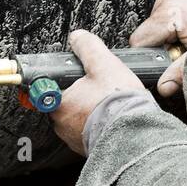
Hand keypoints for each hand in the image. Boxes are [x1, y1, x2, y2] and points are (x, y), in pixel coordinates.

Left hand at [49, 30, 143, 155]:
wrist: (137, 133)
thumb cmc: (118, 102)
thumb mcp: (103, 64)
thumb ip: (87, 46)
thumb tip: (77, 37)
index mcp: (59, 103)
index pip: (50, 88)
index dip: (63, 80)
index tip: (74, 80)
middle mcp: (62, 124)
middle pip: (65, 103)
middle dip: (80, 95)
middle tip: (98, 89)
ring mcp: (74, 139)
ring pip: (77, 119)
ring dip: (89, 111)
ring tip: (108, 104)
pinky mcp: (88, 149)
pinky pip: (88, 133)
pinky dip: (98, 125)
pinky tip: (111, 118)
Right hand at [129, 0, 186, 95]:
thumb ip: (181, 73)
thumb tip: (163, 87)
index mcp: (169, 14)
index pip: (138, 43)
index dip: (150, 60)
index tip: (165, 67)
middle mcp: (165, 4)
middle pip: (146, 38)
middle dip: (161, 52)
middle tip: (183, 55)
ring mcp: (170, 1)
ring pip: (155, 32)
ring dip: (169, 44)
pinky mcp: (176, 2)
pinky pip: (164, 25)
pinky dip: (175, 35)